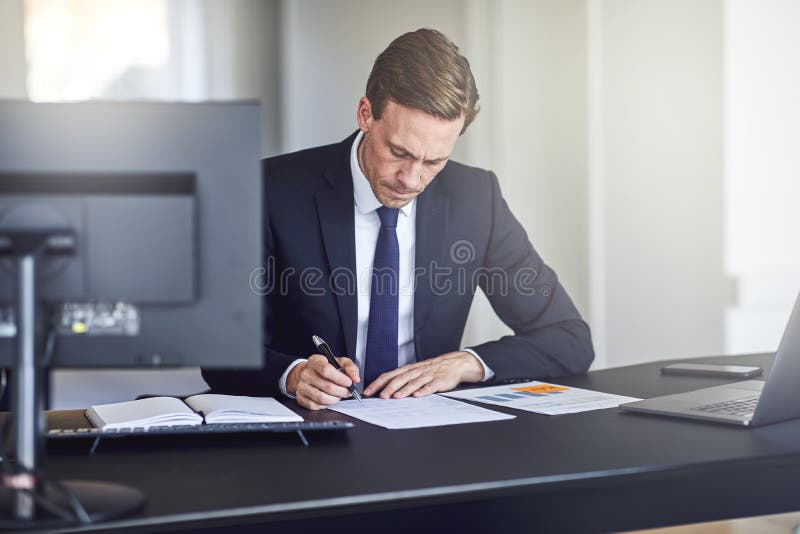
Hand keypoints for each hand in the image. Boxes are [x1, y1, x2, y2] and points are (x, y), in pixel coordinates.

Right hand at [286, 355, 359, 409]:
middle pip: (327, 386)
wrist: (304, 373)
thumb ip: (349, 367)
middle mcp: (306, 374)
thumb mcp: (337, 361)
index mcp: (315, 362)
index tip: (349, 382)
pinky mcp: (301, 398)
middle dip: (342, 391)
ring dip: (335, 399)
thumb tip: (355, 378)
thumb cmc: (323, 367)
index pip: (326, 370)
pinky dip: (326, 405)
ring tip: (339, 395)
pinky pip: (316, 406)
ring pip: (322, 398)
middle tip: (348, 391)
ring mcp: (301, 387)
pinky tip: (329, 399)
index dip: (340, 378)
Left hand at [363, 351, 484, 398]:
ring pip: (414, 382)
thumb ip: (401, 379)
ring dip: (404, 389)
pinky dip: (424, 390)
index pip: (389, 375)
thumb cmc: (431, 369)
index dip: (378, 383)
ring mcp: (427, 376)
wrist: (453, 364)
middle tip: (381, 396)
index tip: (369, 391)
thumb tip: (383, 389)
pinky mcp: (439, 381)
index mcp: (408, 369)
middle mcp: (416, 371)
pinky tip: (418, 395)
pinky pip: (430, 386)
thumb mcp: (414, 371)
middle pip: (400, 379)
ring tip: (396, 397)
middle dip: (390, 387)